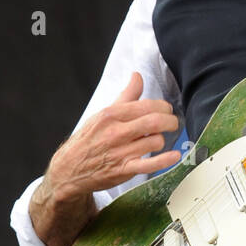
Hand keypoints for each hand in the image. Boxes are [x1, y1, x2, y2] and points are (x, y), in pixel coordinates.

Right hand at [47, 72, 181, 199]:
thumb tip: (137, 76)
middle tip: (172, 123)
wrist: (70, 168)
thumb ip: (126, 96)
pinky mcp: (124, 170)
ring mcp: (121, 152)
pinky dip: (166, 160)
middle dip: (170, 121)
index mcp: (111, 115)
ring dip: (162, 140)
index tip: (167, 110)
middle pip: (155, 122)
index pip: (147, 106)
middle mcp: (116, 132)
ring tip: (157, 140)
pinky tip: (175, 156)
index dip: (163, 107)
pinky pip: (150, 164)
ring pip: (156, 142)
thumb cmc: (89, 139)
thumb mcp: (104, 114)